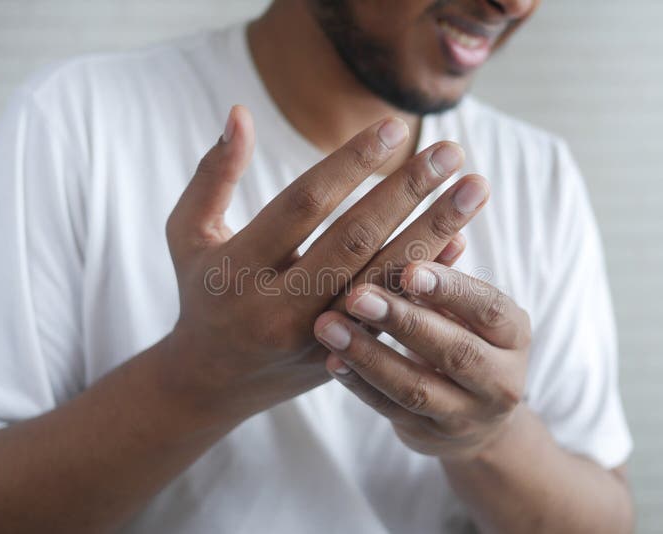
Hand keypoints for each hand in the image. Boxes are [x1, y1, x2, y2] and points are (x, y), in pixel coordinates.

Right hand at [164, 105, 489, 421]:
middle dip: (408, 192)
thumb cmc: (202, 292)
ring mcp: (317, 338)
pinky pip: (395, 313)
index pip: (304, 206)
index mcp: (238, 269)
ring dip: (436, 231)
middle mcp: (280, 308)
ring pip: (385, 280)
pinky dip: (428, 278)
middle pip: (356, 241)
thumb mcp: (188, 233)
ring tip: (474, 189)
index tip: (395, 127)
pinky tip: (460, 240)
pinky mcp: (345, 356)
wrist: (212, 381)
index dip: (350, 164)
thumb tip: (240, 113)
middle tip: (452, 151)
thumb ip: (213, 175)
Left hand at [313, 261, 530, 460]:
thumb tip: (443, 228)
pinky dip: (359, 384)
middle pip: (454, 351)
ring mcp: (466, 415)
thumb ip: (449, 276)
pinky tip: (330, 359)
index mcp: (514, 335)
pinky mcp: (429, 437)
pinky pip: (390, 411)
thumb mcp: (469, 311)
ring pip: (417, 387)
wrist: (478, 422)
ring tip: (328, 325)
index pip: (489, 309)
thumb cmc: (467, 340)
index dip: (450, 290)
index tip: (409, 268)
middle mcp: (501, 379)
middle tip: (357, 295)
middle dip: (403, 322)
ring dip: (369, 355)